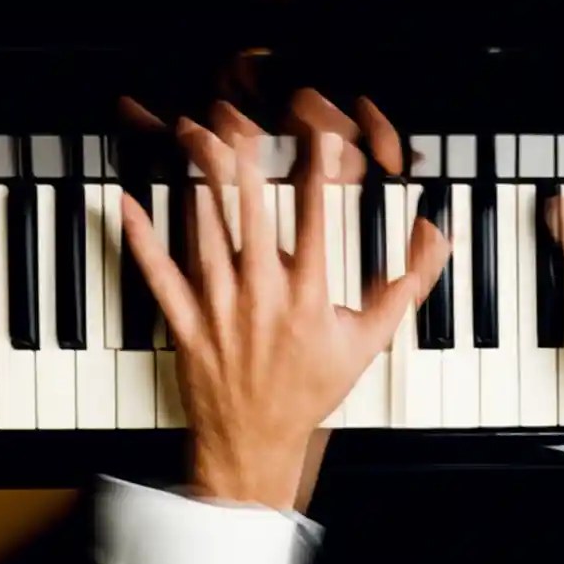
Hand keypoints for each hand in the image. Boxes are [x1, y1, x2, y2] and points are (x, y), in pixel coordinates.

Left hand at [121, 95, 449, 507]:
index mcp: (308, 297)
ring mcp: (219, 308)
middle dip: (244, 164)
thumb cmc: (312, 391)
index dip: (315, 171)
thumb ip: (406, 286)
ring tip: (194, 141)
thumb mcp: (370, 340)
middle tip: (237, 121)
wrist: (257, 442)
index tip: (314, 135)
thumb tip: (433, 239)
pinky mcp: (184, 323)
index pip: (314, 219)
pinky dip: (142, 239)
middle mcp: (262, 296)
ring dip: (200, 185)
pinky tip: (130, 204)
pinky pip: (159, 275)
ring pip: (205, 234)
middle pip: (251, 216)